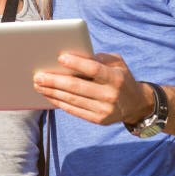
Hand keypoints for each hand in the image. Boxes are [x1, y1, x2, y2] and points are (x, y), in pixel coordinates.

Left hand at [33, 52, 150, 125]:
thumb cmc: (120, 77)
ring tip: (38, 85)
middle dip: (55, 81)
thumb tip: (74, 55)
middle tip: (38, 75)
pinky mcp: (99, 120)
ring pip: (72, 100)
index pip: (94, 69)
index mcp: (115, 78)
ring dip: (52, 92)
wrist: (136, 104)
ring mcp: (105, 110)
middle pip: (77, 87)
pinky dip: (59, 102)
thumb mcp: (117, 63)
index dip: (77, 63)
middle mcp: (110, 95)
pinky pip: (74, 110)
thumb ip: (98, 58)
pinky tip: (49, 95)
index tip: (60, 58)